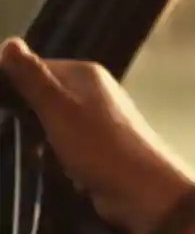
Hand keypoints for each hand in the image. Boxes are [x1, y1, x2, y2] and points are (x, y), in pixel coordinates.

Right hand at [0, 38, 194, 233]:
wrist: (141, 191)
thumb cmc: (100, 146)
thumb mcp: (59, 109)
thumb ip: (32, 78)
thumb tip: (8, 42)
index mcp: (83, 74)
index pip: (31, 67)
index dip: (7, 84)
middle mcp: (89, 91)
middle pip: (37, 95)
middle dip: (15, 113)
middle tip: (1, 130)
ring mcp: (91, 120)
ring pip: (43, 122)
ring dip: (27, 136)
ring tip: (11, 146)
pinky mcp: (90, 147)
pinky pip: (55, 143)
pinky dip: (42, 152)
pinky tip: (29, 161)